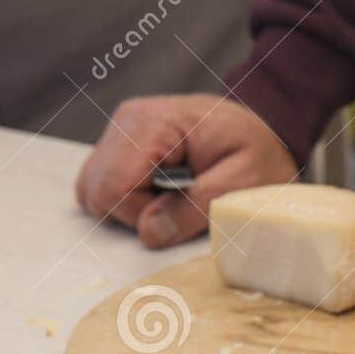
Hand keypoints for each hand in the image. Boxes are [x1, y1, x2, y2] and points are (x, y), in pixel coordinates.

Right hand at [74, 94, 296, 248]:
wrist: (259, 131)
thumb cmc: (257, 153)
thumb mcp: (245, 182)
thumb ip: (197, 206)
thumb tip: (148, 233)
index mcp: (154, 123)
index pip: (114, 188)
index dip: (143, 215)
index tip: (183, 209)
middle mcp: (127, 120)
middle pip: (99, 192)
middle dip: (138, 212)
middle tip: (182, 202)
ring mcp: (119, 131)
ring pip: (95, 192)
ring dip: (133, 207)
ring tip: (175, 195)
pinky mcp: (119, 145)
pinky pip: (102, 186)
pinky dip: (128, 200)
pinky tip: (161, 192)